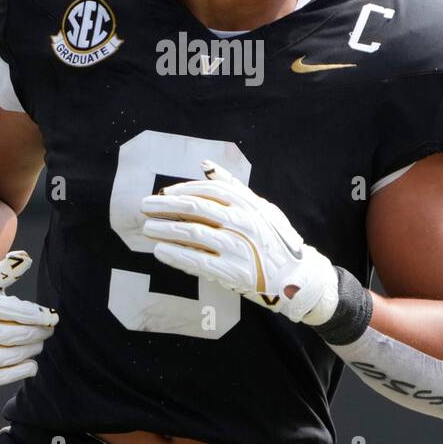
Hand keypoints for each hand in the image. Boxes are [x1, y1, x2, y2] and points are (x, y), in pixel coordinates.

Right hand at [0, 250, 58, 386]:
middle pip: (6, 335)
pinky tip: (30, 366)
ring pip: (0, 358)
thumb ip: (4, 269)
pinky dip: (14, 374)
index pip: (8, 310)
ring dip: (27, 353)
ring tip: (39, 345)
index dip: (34, 315)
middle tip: (48, 331)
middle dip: (34, 334)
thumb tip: (24, 258)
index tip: (51, 317)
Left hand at [140, 161, 339, 324]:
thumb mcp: (261, 208)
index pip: (210, 190)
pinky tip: (160, 251)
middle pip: (197, 208)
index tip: (165, 193)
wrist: (297, 279)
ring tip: (148, 228)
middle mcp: (245, 223)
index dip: (183, 189)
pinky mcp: (233, 273)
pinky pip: (197, 261)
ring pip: (193, 233)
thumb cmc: (274, 240)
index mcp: (250, 204)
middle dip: (166, 206)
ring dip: (165, 229)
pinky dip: (175, 255)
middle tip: (145, 206)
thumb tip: (205, 165)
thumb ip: (233, 186)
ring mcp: (239, 248)